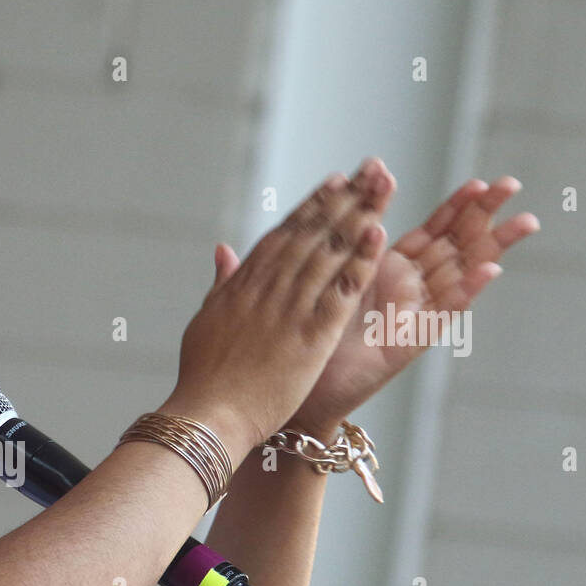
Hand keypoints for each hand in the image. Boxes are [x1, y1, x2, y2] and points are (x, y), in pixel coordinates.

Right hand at [170, 159, 391, 458]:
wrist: (208, 415)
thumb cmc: (202, 379)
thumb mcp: (205, 322)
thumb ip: (221, 284)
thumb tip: (222, 250)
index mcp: (241, 286)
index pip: (283, 235)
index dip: (311, 206)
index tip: (334, 182)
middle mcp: (266, 290)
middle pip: (311, 233)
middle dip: (342, 199)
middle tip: (370, 170)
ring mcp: (289, 310)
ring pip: (329, 252)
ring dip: (358, 217)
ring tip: (383, 189)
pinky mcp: (310, 336)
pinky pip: (341, 290)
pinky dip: (361, 260)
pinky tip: (380, 235)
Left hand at [210, 171, 539, 436]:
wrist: (280, 403)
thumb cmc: (278, 355)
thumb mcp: (267, 306)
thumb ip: (250, 277)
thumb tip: (224, 247)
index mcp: (365, 278)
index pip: (403, 231)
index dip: (422, 203)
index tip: (451, 172)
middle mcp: (390, 295)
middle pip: (442, 246)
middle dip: (474, 215)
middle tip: (506, 181)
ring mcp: (401, 319)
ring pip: (453, 275)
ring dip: (487, 245)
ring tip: (521, 216)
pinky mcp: (404, 345)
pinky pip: (441, 317)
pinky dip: (467, 292)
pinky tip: (491, 268)